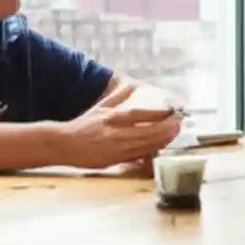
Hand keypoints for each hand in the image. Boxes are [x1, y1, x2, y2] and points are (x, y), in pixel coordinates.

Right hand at [56, 83, 181, 167]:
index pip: (139, 114)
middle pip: (148, 131)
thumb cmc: (83, 125)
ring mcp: (116, 148)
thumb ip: (118, 96)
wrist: (64, 145)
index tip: (172, 109)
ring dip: (165, 138)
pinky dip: (154, 149)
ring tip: (176, 130)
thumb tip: (132, 83)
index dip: (158, 113)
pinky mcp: (116, 160)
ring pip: (147, 145)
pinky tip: (163, 144)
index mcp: (111, 117)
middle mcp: (115, 133)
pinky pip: (140, 155)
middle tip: (179, 120)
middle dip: (168, 126)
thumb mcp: (100, 107)